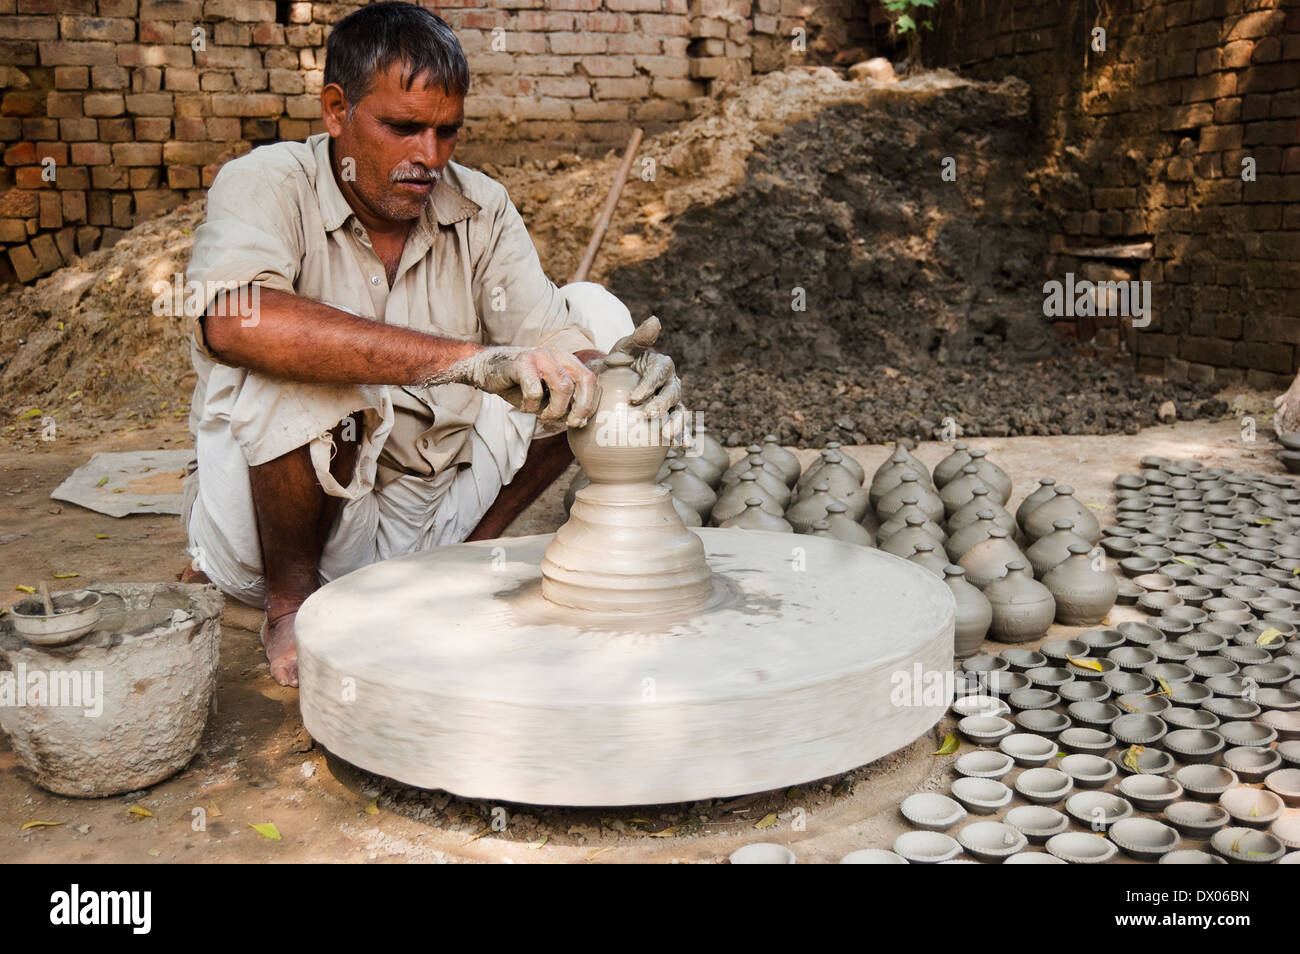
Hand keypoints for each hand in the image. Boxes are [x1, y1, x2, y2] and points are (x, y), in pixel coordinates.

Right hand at [424, 344, 597, 427]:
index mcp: (566, 360)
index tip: (579, 422)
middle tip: (570, 422)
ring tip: (543, 415)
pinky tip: (524, 406)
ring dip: (555, 409)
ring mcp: (540, 355)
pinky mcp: (522, 362)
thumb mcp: (545, 395)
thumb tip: (579, 422)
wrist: (485, 369)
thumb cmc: (517, 384)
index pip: (591, 380)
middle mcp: (557, 354)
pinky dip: (531, 405)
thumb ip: (563, 403)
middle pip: (584, 379)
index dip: (590, 404)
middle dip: (582, 407)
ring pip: (563, 386)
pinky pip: (535, 390)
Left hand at [586, 316, 686, 441]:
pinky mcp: (671, 419)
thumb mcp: (621, 351)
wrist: (610, 390)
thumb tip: (656, 320)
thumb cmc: (616, 368)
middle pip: (672, 393)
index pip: (659, 372)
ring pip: (681, 411)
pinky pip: (681, 428)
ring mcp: (673, 402)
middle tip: (647, 415)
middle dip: (662, 404)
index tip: (633, 398)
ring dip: (676, 423)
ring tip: (666, 436)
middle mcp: (671, 382)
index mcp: (660, 365)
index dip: (649, 384)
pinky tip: (681, 448)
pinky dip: (683, 437)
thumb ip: (637, 338)